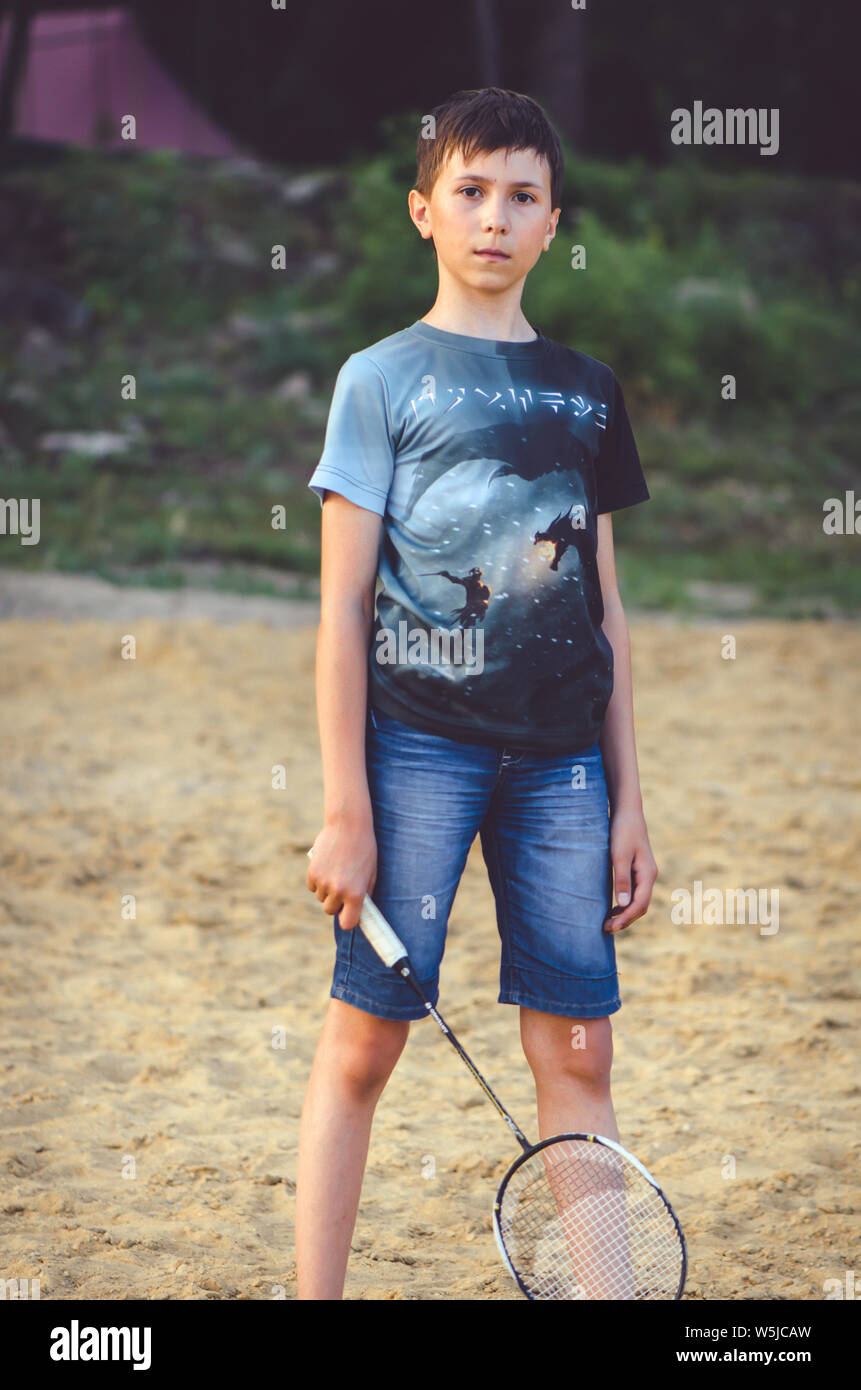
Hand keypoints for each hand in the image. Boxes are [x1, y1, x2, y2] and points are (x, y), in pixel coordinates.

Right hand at [306, 815, 376, 931]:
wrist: (348, 825)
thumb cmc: (364, 849)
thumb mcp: (371, 873)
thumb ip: (365, 894)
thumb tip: (358, 911)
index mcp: (356, 894)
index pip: (347, 923)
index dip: (347, 920)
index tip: (348, 914)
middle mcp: (338, 891)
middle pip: (330, 911)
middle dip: (336, 903)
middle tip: (343, 888)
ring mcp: (323, 882)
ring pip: (321, 898)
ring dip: (326, 891)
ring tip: (336, 872)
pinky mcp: (312, 872)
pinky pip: (312, 887)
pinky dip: (317, 881)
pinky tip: (327, 867)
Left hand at [603, 807, 657, 932]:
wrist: (627, 812)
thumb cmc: (622, 831)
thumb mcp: (619, 855)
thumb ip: (621, 879)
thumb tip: (622, 904)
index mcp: (647, 874)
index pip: (640, 904)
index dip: (625, 918)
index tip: (610, 927)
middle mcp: (649, 876)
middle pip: (640, 906)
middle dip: (625, 920)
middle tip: (605, 928)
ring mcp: (644, 873)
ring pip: (637, 901)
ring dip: (624, 913)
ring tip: (607, 922)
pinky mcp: (636, 870)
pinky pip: (633, 893)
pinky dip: (624, 904)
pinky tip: (612, 907)